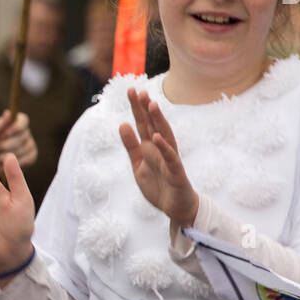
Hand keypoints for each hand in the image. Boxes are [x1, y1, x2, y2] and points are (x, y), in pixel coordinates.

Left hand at [0, 110, 36, 172]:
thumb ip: (0, 125)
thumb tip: (8, 112)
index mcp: (16, 122)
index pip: (23, 120)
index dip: (17, 127)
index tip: (6, 134)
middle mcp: (25, 132)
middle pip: (22, 136)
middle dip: (8, 144)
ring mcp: (30, 144)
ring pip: (24, 148)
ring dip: (10, 154)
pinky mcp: (32, 156)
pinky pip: (29, 158)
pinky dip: (17, 162)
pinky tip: (8, 163)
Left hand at [118, 88, 198, 228]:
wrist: (176, 208)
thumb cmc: (159, 185)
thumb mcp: (138, 166)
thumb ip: (131, 147)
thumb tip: (122, 124)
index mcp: (151, 147)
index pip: (143, 124)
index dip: (137, 109)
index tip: (131, 90)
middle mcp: (161, 149)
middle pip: (153, 126)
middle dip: (146, 109)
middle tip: (138, 91)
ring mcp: (170, 159)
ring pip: (165, 136)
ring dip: (158, 121)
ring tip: (151, 105)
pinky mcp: (176, 172)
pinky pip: (170, 158)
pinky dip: (164, 147)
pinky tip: (156, 137)